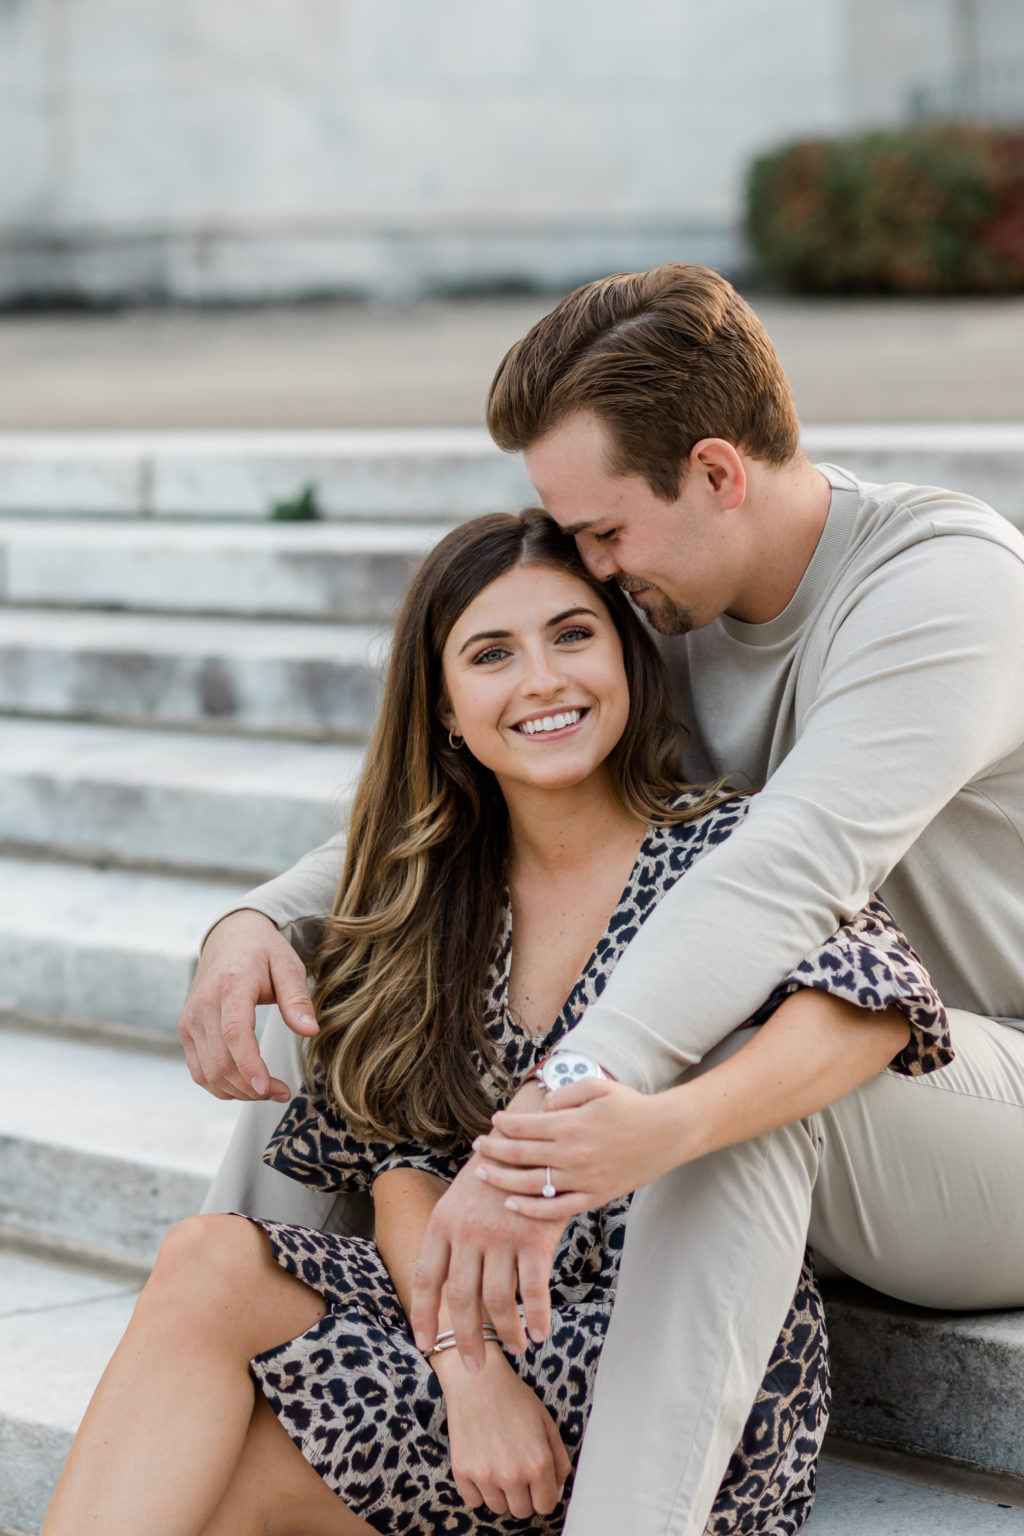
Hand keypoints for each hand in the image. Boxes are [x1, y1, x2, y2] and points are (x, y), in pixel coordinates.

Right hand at [177, 909, 318, 1100]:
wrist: (230, 937)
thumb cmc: (262, 951)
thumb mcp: (288, 965)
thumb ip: (297, 998)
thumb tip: (310, 1031)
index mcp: (231, 985)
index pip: (234, 1033)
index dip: (249, 1066)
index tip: (267, 1088)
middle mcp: (204, 1005)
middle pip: (221, 1061)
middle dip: (252, 1087)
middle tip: (282, 1092)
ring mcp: (190, 1020)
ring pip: (208, 1073)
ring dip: (238, 1091)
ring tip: (268, 1091)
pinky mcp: (186, 1030)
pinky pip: (199, 1070)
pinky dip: (221, 1085)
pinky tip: (246, 1085)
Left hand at [411, 1104, 566, 1365]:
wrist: (532, 1137)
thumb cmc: (496, 1172)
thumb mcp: (462, 1198)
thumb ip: (453, 1238)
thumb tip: (446, 1287)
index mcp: (443, 1222)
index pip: (426, 1278)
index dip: (423, 1316)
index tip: (425, 1344)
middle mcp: (467, 1231)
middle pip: (460, 1299)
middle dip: (466, 1339)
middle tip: (473, 1367)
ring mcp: (500, 1234)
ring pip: (498, 1301)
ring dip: (507, 1333)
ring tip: (515, 1348)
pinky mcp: (534, 1236)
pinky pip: (533, 1290)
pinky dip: (537, 1317)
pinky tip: (540, 1333)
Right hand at [435, 1345, 570, 1517]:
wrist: (477, 1379)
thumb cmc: (514, 1398)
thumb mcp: (547, 1423)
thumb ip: (559, 1461)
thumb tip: (555, 1490)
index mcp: (538, 1463)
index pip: (545, 1505)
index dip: (543, 1494)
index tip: (537, 1483)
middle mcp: (513, 1475)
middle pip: (521, 1511)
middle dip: (523, 1495)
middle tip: (517, 1470)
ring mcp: (485, 1475)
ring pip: (498, 1508)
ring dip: (501, 1492)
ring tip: (499, 1462)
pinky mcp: (462, 1472)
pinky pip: (474, 1501)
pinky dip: (479, 1489)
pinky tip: (482, 1463)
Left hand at [474, 1077, 679, 1219]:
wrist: (667, 1133)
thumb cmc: (630, 1106)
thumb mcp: (597, 1086)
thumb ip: (564, 1094)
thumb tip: (541, 1109)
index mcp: (571, 1124)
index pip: (524, 1126)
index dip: (504, 1124)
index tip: (493, 1121)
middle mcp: (572, 1154)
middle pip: (520, 1155)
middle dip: (493, 1151)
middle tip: (476, 1148)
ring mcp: (582, 1179)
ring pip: (530, 1184)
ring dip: (501, 1180)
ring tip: (482, 1174)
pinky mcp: (593, 1197)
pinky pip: (554, 1209)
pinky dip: (529, 1209)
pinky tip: (511, 1203)